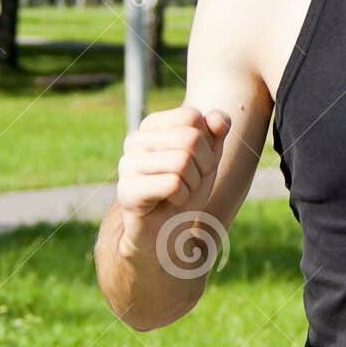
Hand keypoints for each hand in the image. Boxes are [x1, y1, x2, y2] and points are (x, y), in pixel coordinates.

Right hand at [115, 105, 232, 259]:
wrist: (167, 231)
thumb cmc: (186, 190)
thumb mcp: (207, 159)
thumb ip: (215, 134)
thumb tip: (218, 117)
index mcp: (151, 125)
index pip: (191, 116)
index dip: (206, 143)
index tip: (197, 162)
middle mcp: (134, 140)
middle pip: (190, 138)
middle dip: (202, 165)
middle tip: (190, 181)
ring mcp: (127, 164)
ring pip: (182, 162)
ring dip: (192, 184)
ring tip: (179, 192)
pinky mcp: (127, 190)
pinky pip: (173, 184)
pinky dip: (182, 198)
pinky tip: (169, 203)